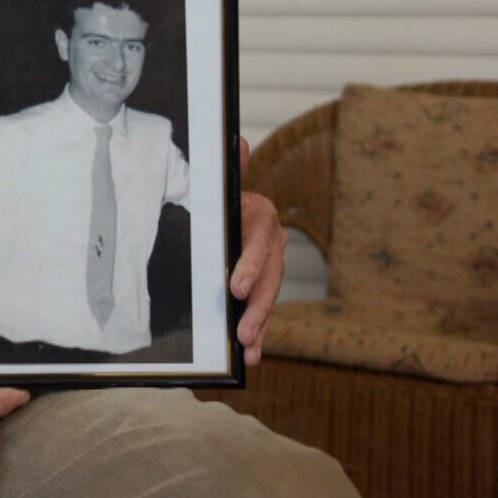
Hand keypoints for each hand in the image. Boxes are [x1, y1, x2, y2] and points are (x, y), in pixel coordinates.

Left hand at [230, 136, 284, 365]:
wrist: (234, 213)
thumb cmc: (226, 201)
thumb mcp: (227, 185)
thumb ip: (232, 168)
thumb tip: (237, 140)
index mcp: (263, 219)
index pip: (259, 244)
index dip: (250, 266)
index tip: (235, 287)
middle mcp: (272, 245)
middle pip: (269, 280)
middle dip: (256, 307)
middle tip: (243, 331)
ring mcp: (270, 270)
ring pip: (267, 300)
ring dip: (259, 326)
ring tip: (248, 349)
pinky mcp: (262, 289)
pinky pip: (262, 313)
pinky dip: (258, 335)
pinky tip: (250, 358)